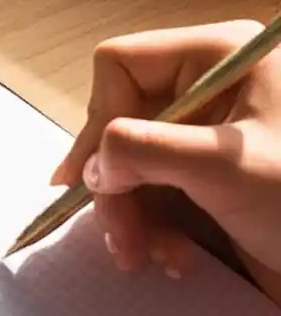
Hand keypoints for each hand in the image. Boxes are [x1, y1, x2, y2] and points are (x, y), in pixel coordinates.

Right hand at [54, 20, 280, 299]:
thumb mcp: (224, 169)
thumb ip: (142, 150)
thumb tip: (92, 167)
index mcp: (220, 57)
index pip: (120, 65)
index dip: (99, 120)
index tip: (97, 178)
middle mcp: (211, 85)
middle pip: (120, 120)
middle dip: (115, 184)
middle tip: (120, 237)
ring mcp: (212, 132)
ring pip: (131, 161)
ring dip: (131, 214)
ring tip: (144, 257)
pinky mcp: (215, 175)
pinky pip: (157, 190)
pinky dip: (155, 227)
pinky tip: (173, 258)